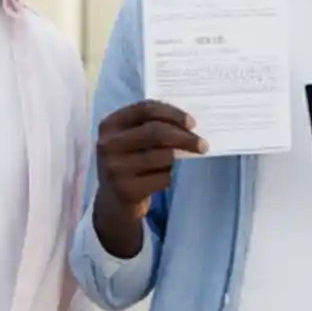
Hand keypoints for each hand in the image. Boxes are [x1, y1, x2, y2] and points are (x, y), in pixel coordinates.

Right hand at [93, 100, 204, 257]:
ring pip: (163, 156)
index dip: (172, 113)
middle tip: (203, 145)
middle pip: (156, 132)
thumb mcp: (131, 140)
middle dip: (185, 137)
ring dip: (174, 160)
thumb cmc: (129, 162)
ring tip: (168, 166)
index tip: (192, 123)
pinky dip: (168, 178)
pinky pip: (163, 178)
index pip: (145, 109)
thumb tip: (189, 126)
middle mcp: (108, 144)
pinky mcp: (126, 190)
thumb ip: (151, 127)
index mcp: (110, 125)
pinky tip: (158, 181)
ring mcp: (115, 168)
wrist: (112, 201)